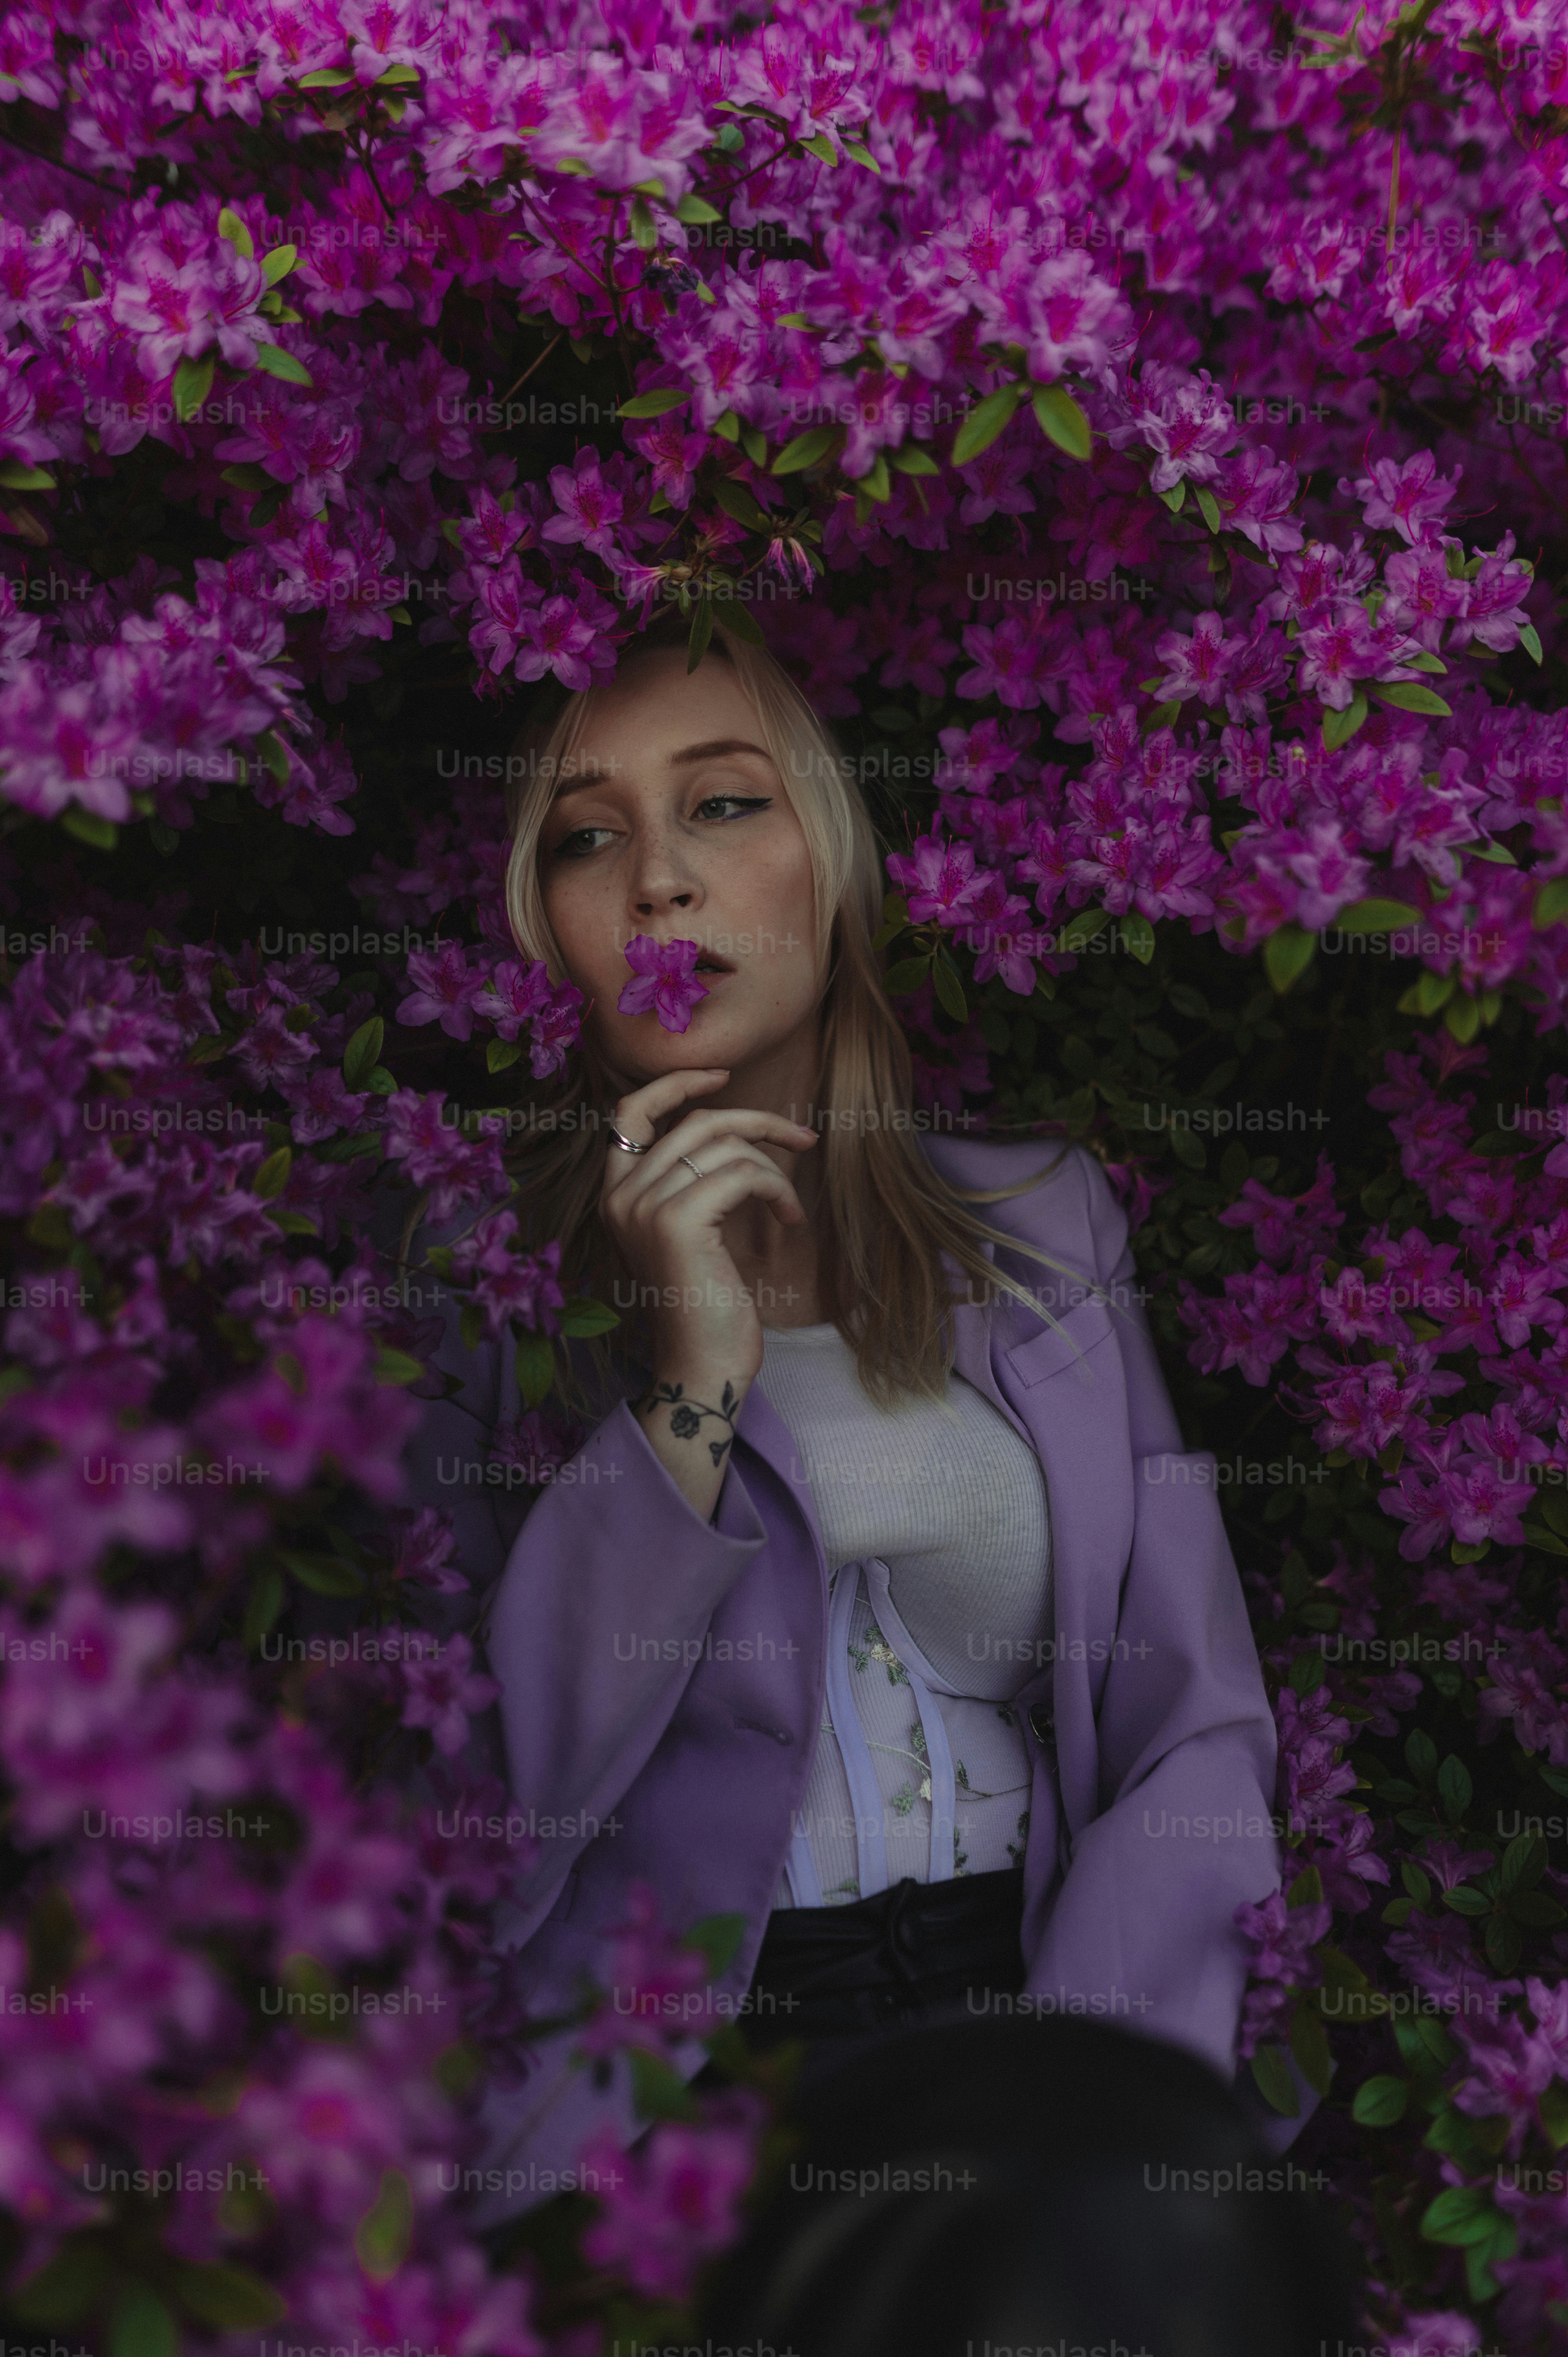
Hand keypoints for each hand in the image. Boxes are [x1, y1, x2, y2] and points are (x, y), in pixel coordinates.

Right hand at [601, 1069, 816, 1517]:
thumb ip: (691, 1180)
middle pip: (695, 1121)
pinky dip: (776, 1189)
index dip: (676, 1085)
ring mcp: (644, 1206)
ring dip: (773, 1168)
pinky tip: (789, 1221)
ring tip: (789, 1207)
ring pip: (724, 1145)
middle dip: (757, 1122)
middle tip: (802, 1138)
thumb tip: (732, 1128)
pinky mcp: (678, 1221)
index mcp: (615, 1196)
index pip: (629, 1112)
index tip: (722, 1076)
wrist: (703, 1366)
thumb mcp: (692, 1232)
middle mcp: (620, 1197)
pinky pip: (742, 1174)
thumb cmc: (706, 1304)